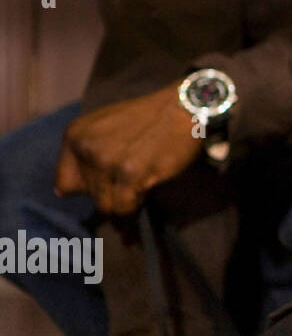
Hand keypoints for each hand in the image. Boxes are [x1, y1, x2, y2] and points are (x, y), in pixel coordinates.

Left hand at [54, 82, 202, 215]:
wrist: (184, 107)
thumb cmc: (150, 118)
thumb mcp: (106, 126)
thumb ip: (86, 152)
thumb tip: (63, 192)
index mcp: (76, 135)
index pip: (65, 182)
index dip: (88, 188)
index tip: (106, 190)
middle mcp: (86, 147)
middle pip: (89, 195)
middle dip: (110, 198)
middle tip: (129, 198)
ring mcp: (108, 161)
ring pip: (105, 205)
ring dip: (121, 212)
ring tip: (130, 222)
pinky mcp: (131, 173)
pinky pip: (124, 208)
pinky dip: (130, 220)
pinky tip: (133, 229)